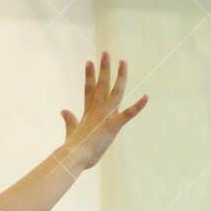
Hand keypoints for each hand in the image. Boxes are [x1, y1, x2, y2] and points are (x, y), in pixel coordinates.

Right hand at [62, 53, 147, 171]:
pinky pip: (128, 114)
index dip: (89, 76)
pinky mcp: (113, 125)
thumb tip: (63, 110)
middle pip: (101, 85)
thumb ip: (70, 120)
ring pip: (115, 92)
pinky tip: (146, 97)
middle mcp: (97, 110)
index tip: (89, 62)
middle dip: (104, 68)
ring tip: (123, 61)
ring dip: (120, 76)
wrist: (74, 157)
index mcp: (88, 113)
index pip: (89, 90)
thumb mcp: (71, 131)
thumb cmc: (73, 150)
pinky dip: (138, 106)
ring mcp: (105, 116)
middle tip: (106, 53)